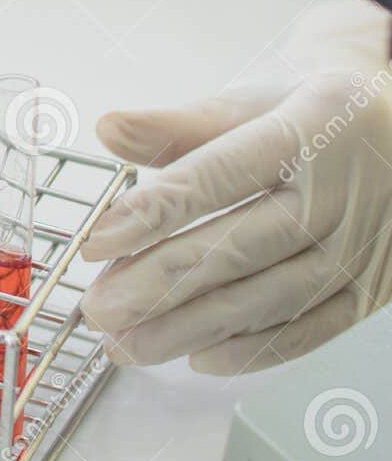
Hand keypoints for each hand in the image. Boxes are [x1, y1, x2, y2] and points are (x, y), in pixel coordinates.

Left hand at [81, 0, 391, 373]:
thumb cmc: (306, 113)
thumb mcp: (249, 102)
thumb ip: (176, 125)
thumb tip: (108, 129)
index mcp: (309, 128)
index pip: (218, 178)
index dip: (153, 214)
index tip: (97, 243)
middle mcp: (343, 191)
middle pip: (240, 248)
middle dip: (159, 285)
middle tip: (98, 309)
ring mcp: (363, 245)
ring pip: (268, 299)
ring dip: (191, 328)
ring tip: (126, 343)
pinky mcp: (373, 288)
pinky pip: (311, 329)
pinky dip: (252, 350)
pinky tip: (197, 358)